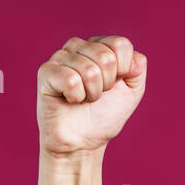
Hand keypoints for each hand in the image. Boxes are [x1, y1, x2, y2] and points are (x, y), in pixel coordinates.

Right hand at [37, 35, 146, 155]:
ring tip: (83, 98)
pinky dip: (76, 97)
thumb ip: (138, 69)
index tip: (114, 84)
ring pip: (90, 70)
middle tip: (97, 94)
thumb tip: (133, 58)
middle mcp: (78, 47)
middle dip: (108, 84)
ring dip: (92, 93)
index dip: (124, 69)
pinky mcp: (46, 72)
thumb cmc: (105, 114)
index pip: (120, 44)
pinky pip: (71, 80)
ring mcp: (60, 57)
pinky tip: (69, 100)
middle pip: (106, 57)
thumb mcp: (132, 91)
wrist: (84, 140)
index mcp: (99, 47)